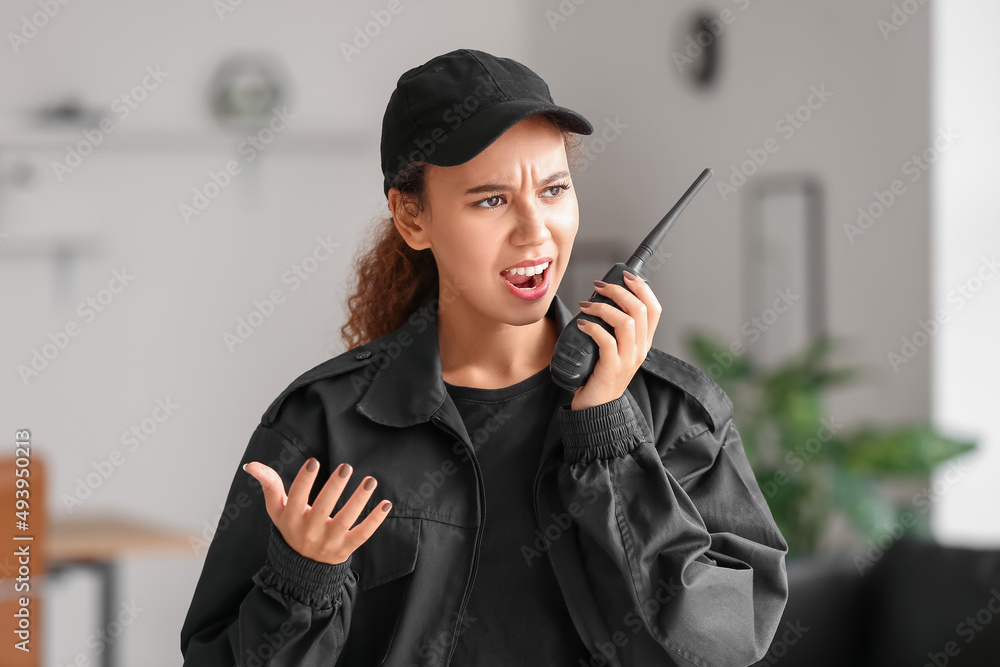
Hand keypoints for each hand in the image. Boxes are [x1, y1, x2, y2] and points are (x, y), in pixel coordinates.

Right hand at [244, 458, 391, 564]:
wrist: (302, 568)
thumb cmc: (291, 529)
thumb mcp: (276, 510)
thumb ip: (269, 485)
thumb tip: (251, 465)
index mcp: (291, 519)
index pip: (296, 498)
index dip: (304, 481)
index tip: (314, 462)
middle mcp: (309, 532)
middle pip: (322, 508)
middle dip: (334, 487)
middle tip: (346, 466)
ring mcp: (329, 542)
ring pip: (346, 520)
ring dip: (359, 500)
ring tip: (370, 481)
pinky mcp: (346, 548)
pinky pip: (362, 534)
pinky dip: (375, 520)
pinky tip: (386, 504)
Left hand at [571, 270, 661, 409]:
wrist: (596, 410)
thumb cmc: (599, 375)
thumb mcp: (614, 350)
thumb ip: (613, 330)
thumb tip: (599, 300)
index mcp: (643, 343)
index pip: (654, 309)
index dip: (642, 288)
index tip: (625, 276)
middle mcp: (640, 350)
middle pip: (639, 309)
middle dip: (619, 291)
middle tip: (598, 287)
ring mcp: (628, 360)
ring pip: (625, 322)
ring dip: (603, 307)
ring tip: (586, 306)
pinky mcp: (612, 369)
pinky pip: (606, 341)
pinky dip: (593, 327)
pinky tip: (582, 324)